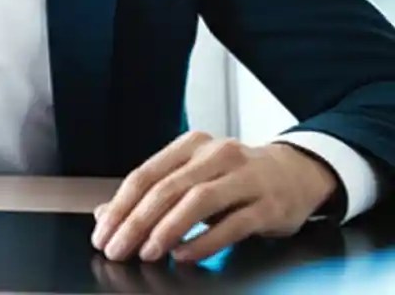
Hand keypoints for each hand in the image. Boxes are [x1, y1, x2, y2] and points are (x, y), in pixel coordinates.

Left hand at [91, 132, 337, 263]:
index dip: (119, 207)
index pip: (144, 175)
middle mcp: (217, 154)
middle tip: (117, 250)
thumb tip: (105, 216)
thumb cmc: (235, 178)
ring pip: (197, 201)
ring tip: (147, 252)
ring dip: (167, 230)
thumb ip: (151, 195)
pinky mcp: (270, 204)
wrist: (298, 173)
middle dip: (135, 223)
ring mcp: (246, 177)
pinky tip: (184, 255)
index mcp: (191, 145)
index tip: (102, 234)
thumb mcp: (192, 179)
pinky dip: (204, 241)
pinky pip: (233, 224)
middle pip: (166, 188)